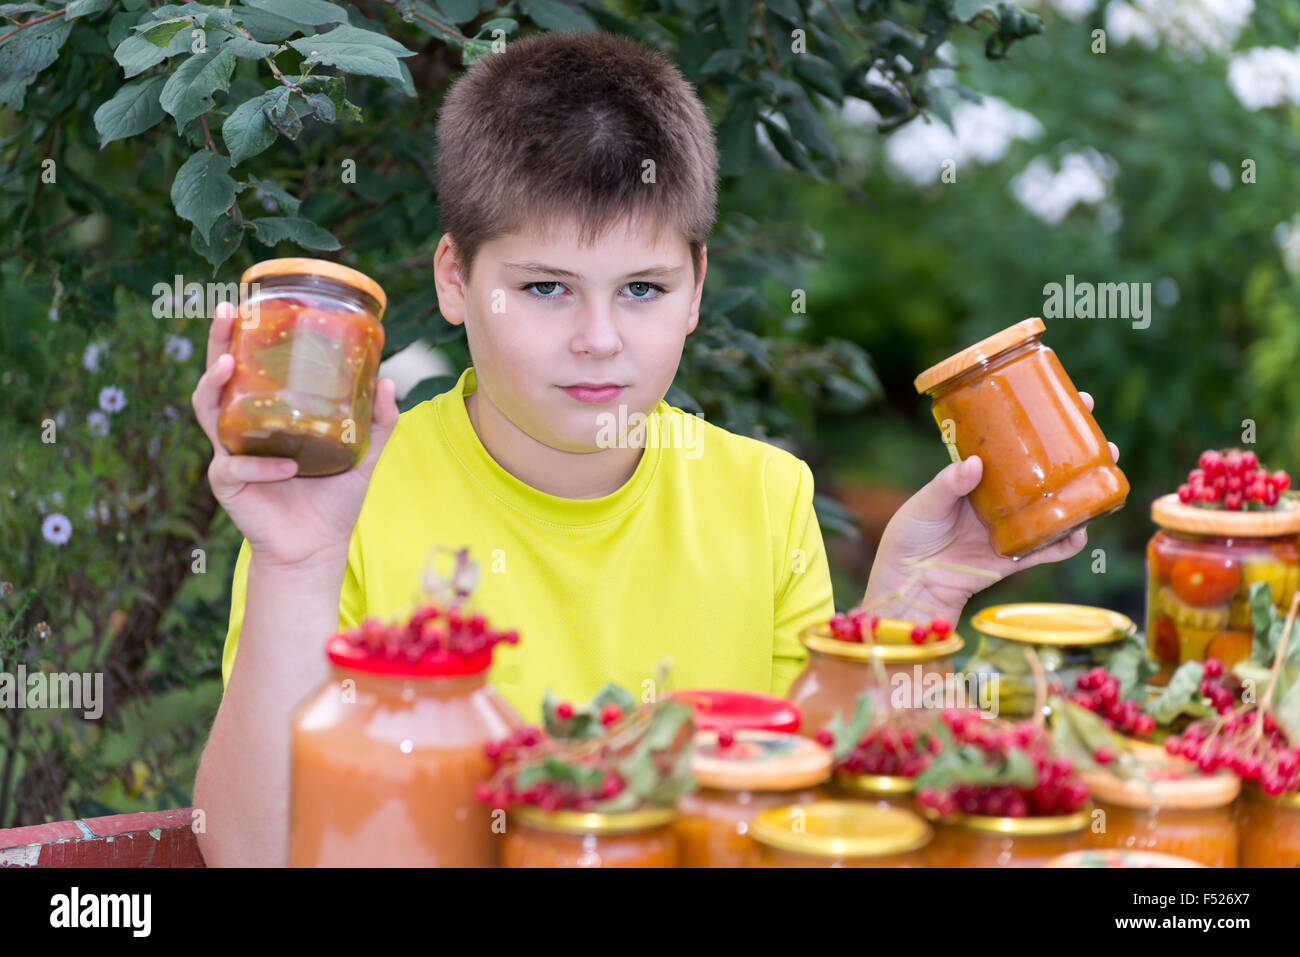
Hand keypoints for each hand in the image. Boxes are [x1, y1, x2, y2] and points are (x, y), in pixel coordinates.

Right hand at [191, 300, 399, 568]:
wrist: (317, 547)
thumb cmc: (331, 498)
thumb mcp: (361, 455)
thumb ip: (378, 423)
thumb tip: (388, 382)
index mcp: (266, 417)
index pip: (246, 369)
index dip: (238, 337)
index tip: (241, 303)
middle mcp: (241, 430)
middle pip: (215, 378)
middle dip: (216, 343)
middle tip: (225, 313)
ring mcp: (229, 454)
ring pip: (208, 412)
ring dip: (214, 387)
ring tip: (230, 366)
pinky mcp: (228, 484)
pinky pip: (238, 467)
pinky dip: (263, 467)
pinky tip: (288, 468)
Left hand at [859, 391, 1119, 622]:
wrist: (908, 582)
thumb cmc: (910, 534)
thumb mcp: (925, 502)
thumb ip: (948, 484)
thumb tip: (976, 463)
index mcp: (982, 476)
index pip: (1018, 444)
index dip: (1043, 425)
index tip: (1073, 405)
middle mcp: (1003, 498)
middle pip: (1048, 473)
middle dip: (1080, 457)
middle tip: (1107, 443)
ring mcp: (1013, 526)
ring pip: (1058, 508)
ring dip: (1085, 495)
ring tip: (1105, 477)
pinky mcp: (1015, 557)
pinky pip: (1048, 549)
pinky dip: (1067, 542)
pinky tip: (1082, 531)